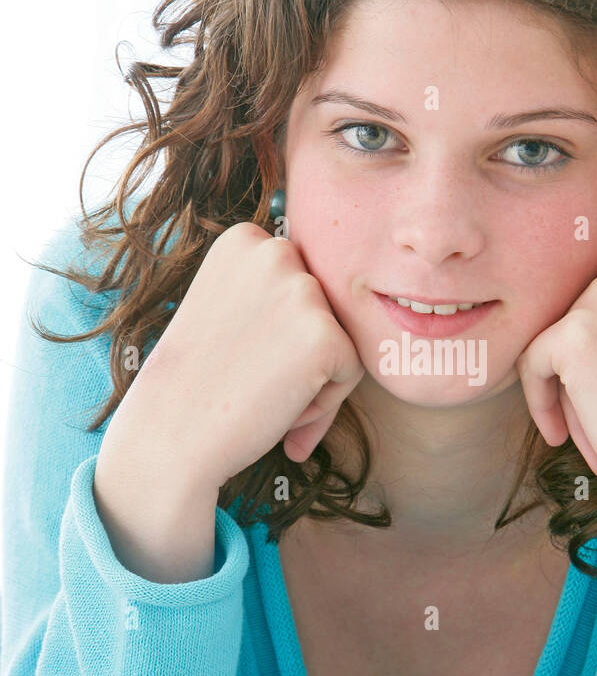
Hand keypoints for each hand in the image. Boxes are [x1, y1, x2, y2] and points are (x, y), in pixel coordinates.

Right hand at [104, 222, 365, 493]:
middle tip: (250, 382)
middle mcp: (275, 251)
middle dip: (300, 354)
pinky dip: (323, 403)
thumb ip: (272, 296)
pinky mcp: (324, 334)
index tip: (242, 354)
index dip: (280, 332)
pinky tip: (276, 409)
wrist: (167, 436)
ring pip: (342, 340)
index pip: (301, 283)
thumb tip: (330, 303)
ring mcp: (301, 290)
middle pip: (327, 309)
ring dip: (311, 378)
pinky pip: (351, 372)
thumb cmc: (193, 383)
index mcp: (246, 239)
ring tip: (260, 395)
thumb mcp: (225, 310)